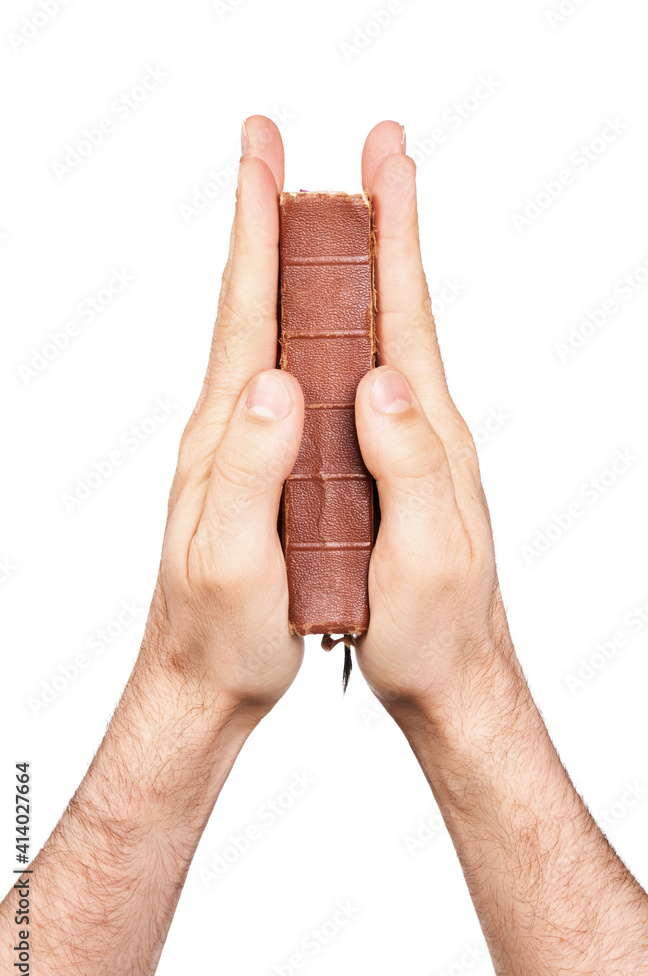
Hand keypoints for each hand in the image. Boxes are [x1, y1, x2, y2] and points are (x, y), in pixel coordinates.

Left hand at [145, 116, 303, 719]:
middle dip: (268, 222)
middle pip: (254, 307)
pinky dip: (305, 334)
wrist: (205, 678)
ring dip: (288, 269)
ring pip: (272, 339)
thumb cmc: (220, 630)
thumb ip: (248, 473)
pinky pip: (290, 384)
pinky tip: (318, 326)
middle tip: (276, 151)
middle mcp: (231, 428)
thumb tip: (276, 384)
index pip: (244, 316)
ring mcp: (247, 447)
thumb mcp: (230, 559)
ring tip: (305, 214)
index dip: (257, 235)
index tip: (264, 162)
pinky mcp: (267, 473)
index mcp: (226, 437)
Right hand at [354, 123, 516, 717]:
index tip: (385, 161)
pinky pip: (359, 385)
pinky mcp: (382, 471)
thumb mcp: (429, 556)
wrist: (448, 677)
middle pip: (394, 305)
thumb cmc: (436, 629)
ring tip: (343, 212)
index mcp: (429, 433)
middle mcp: (421, 424)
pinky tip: (326, 327)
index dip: (394, 234)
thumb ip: (411, 467)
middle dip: (381, 221)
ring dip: (359, 269)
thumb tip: (382, 380)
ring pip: (375, 338)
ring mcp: (402, 444)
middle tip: (372, 149)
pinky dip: (341, 336)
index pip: (407, 314)